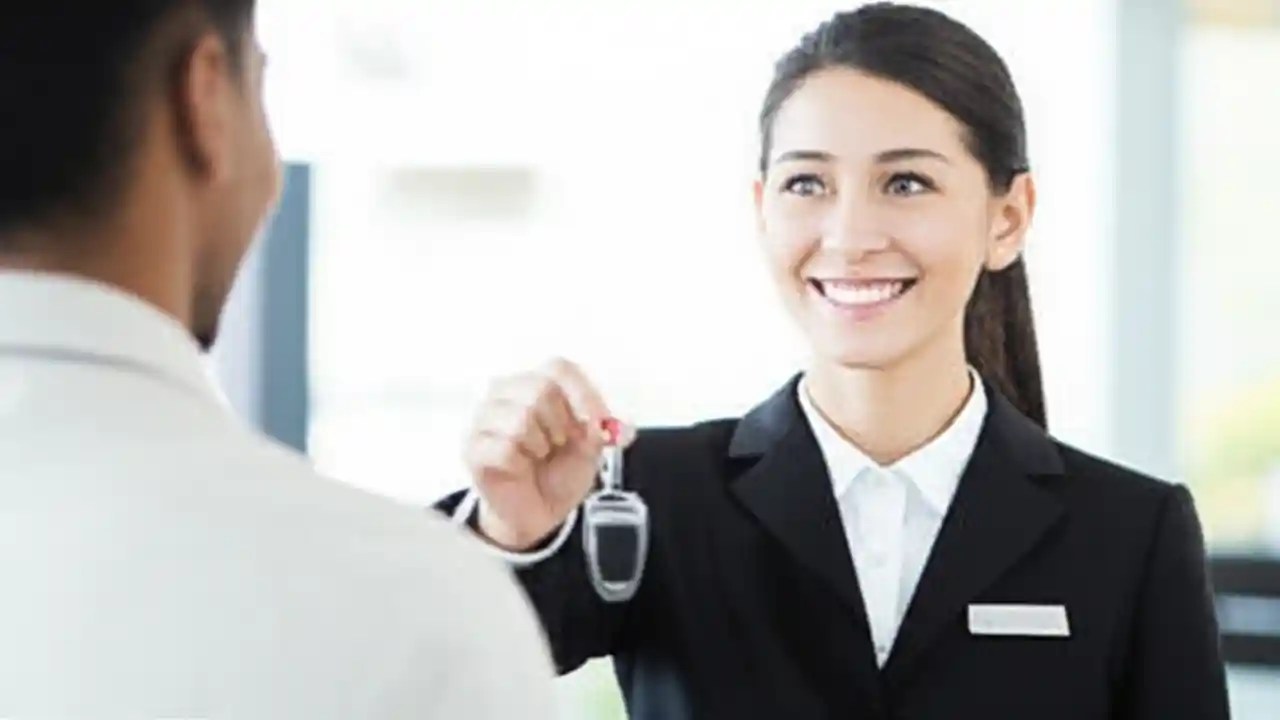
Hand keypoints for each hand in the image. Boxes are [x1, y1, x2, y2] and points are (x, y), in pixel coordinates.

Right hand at [464, 358, 633, 549]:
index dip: (583, 393)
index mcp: (536, 383)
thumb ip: (596, 431)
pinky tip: (520, 468)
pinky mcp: (473, 448)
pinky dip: (520, 463)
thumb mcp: (589, 450)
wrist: (538, 513)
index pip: (558, 369)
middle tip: (560, 443)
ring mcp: (484, 418)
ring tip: (539, 455)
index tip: (600, 421)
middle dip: (561, 423)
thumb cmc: (559, 472)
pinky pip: (503, 448)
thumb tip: (604, 424)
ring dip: (540, 444)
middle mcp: (505, 392)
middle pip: (540, 389)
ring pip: (520, 418)